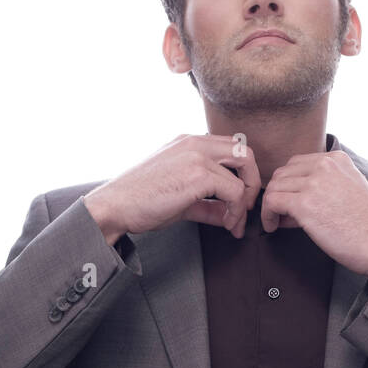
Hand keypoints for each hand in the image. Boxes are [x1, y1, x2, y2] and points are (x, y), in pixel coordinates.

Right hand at [83, 134, 261, 239]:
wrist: (114, 206)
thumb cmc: (139, 202)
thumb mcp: (180, 197)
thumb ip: (206, 202)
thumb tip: (227, 215)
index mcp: (189, 143)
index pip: (231, 149)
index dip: (241, 176)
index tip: (237, 202)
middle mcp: (195, 143)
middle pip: (245, 152)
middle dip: (252, 183)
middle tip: (245, 209)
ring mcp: (197, 156)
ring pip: (244, 170)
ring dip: (245, 202)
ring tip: (234, 223)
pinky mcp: (198, 174)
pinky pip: (234, 191)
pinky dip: (236, 211)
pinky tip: (226, 225)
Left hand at [260, 149, 367, 275]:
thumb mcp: (350, 189)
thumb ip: (325, 185)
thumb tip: (293, 197)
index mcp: (337, 159)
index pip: (298, 164)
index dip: (289, 185)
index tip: (290, 203)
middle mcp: (325, 165)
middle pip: (283, 173)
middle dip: (278, 194)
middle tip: (281, 215)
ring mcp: (314, 183)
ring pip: (274, 187)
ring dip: (271, 206)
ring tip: (278, 223)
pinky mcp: (305, 204)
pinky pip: (272, 202)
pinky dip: (268, 215)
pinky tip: (274, 227)